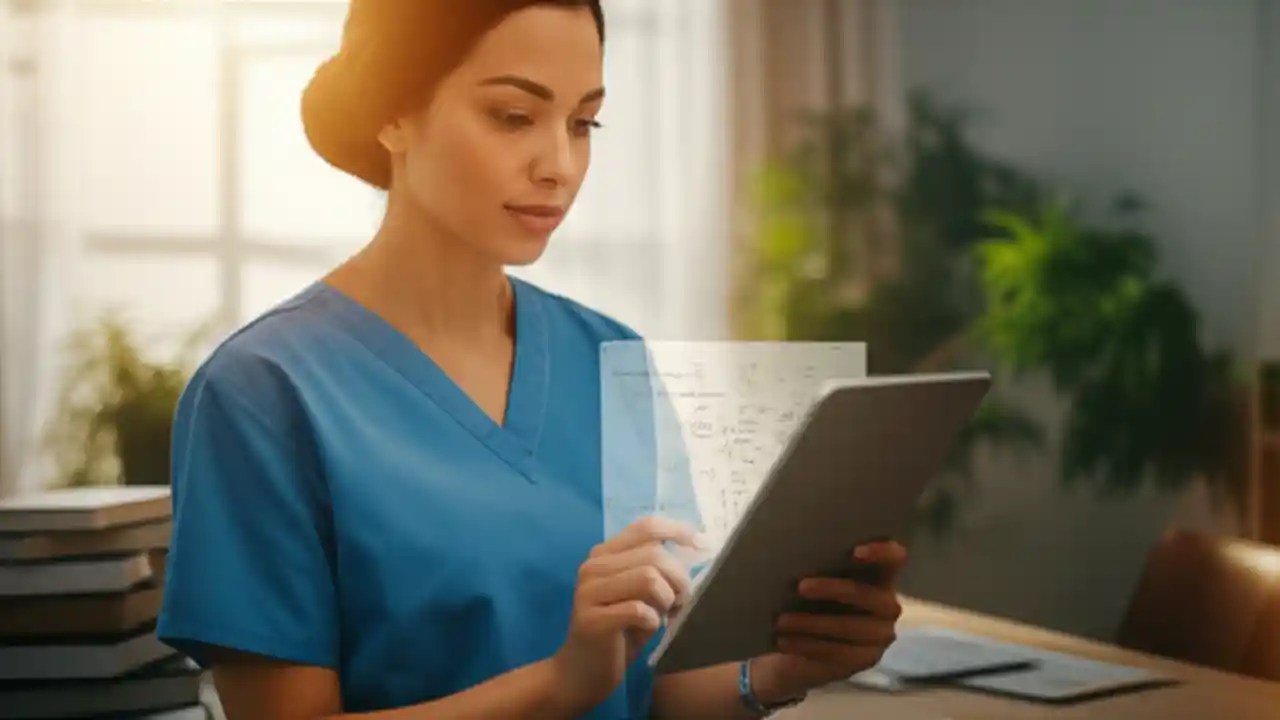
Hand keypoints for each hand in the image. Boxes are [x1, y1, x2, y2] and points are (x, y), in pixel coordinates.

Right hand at [550, 516, 699, 712]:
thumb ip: (657, 571)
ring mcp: (589, 592)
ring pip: (648, 578)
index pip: (646, 527)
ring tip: (664, 615)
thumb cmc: (619, 633)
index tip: (702, 545)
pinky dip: (653, 620)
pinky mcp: (591, 620)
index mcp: (604, 554)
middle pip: (654, 555)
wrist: (582, 674)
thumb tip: (696, 552)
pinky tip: (648, 629)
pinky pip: (639, 609)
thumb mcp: (640, 594)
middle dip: (679, 580)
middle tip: (681, 603)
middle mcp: (593, 567)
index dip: (678, 532)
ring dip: (666, 599)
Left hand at [751, 540, 907, 703]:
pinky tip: (783, 641)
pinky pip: (838, 652)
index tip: (854, 552)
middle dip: (833, 589)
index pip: (895, 557)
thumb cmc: (806, 599)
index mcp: (879, 574)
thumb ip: (815, 565)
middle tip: (800, 587)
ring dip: (812, 623)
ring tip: (781, 621)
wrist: (799, 644)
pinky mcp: (866, 659)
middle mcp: (887, 604)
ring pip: (849, 627)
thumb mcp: (811, 578)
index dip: (881, 552)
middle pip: (867, 594)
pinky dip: (807, 645)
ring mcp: (881, 634)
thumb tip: (792, 551)